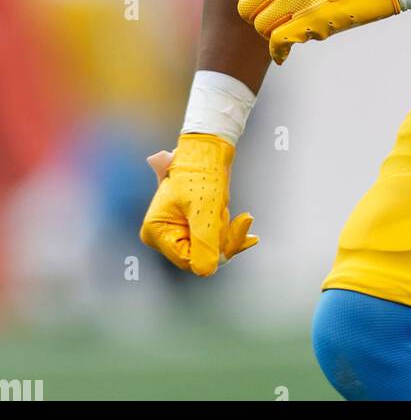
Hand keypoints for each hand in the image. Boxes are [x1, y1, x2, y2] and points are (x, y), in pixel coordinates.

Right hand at [139, 133, 257, 275]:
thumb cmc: (201, 173)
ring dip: (226, 231)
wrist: (209, 148)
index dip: (215, 250)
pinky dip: (228, 232)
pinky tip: (245, 228)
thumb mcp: (204, 209)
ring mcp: (176, 230)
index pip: (189, 259)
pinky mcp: (189, 225)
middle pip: (199, 255)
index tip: (239, 231)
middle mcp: (162, 234)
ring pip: (209, 247)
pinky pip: (211, 239)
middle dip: (223, 239)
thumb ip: (204, 242)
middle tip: (244, 220)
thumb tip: (206, 271)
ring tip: (229, 208)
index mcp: (156, 232)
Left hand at [230, 0, 400, 62]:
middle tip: (271, 13)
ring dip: (269, 31)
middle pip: (246, 7)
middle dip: (256, 13)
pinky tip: (282, 53)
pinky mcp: (311, 22)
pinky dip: (277, 50)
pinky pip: (277, 42)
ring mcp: (297, 1)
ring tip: (284, 26)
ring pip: (261, 27)